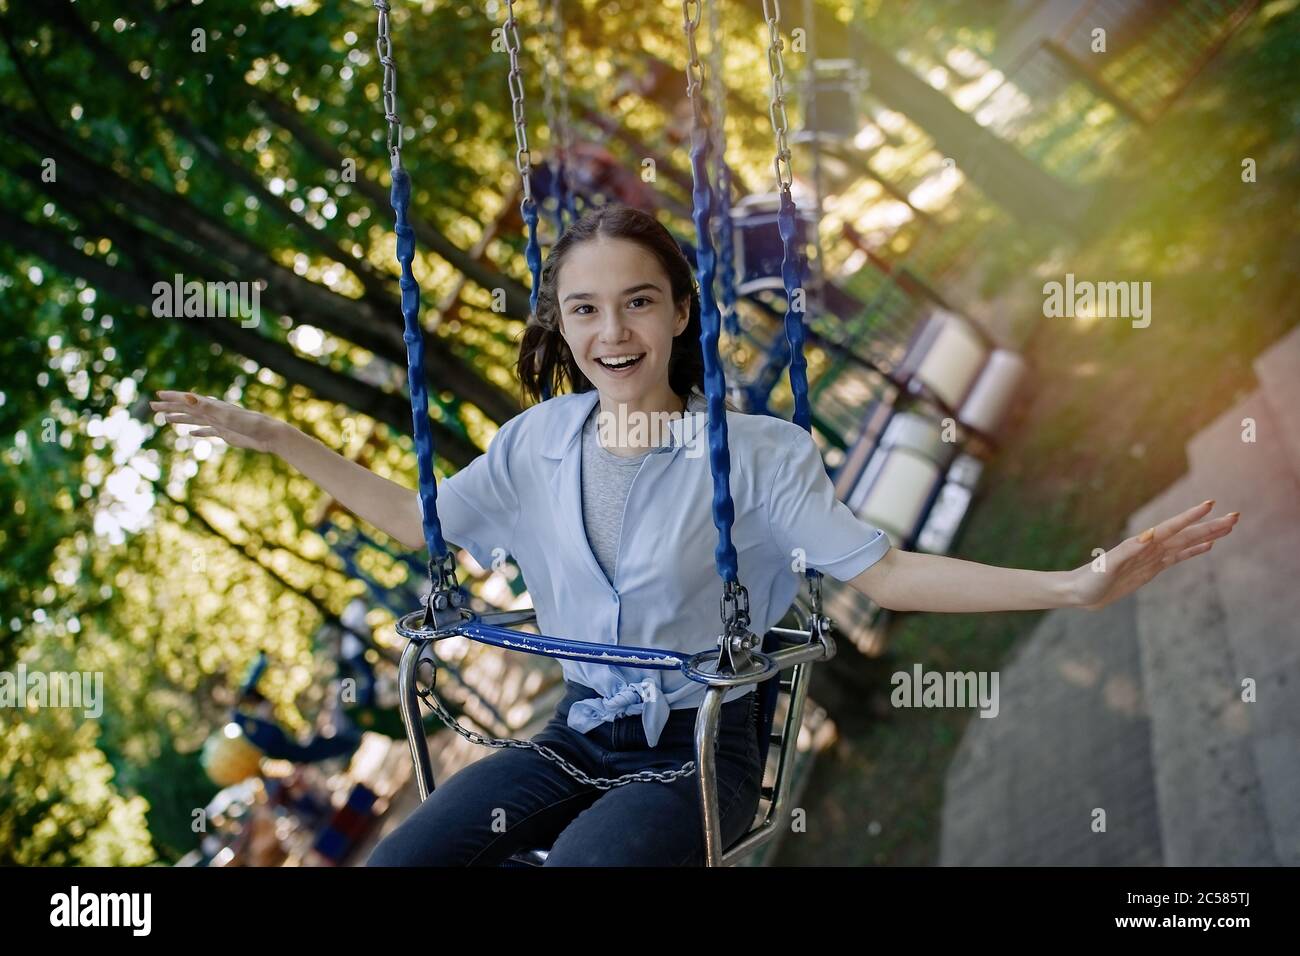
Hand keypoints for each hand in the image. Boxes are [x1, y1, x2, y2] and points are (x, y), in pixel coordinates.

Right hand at [150, 390, 282, 452]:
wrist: (269, 435)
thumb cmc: (250, 424)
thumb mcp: (226, 416)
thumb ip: (207, 407)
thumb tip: (188, 397)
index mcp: (212, 407)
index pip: (187, 400)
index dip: (172, 398)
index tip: (156, 396)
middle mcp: (214, 413)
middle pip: (187, 409)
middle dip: (170, 407)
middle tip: (152, 407)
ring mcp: (219, 423)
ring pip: (195, 419)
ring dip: (180, 418)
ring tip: (166, 419)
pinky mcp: (226, 433)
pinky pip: (207, 431)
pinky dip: (198, 431)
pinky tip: (191, 434)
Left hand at [1070, 500, 1239, 609]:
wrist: (1078, 592)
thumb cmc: (1089, 580)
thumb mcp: (1107, 567)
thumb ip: (1126, 552)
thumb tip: (1148, 536)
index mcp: (1140, 544)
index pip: (1171, 528)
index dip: (1190, 516)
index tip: (1210, 504)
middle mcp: (1149, 547)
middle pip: (1185, 534)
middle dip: (1210, 525)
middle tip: (1236, 516)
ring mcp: (1151, 558)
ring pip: (1185, 543)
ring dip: (1206, 534)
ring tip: (1229, 526)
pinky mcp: (1150, 569)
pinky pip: (1177, 557)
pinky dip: (1193, 551)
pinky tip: (1207, 546)